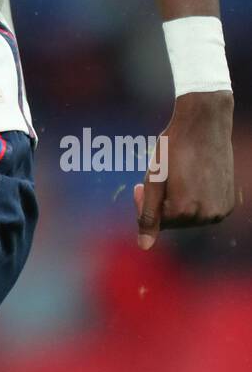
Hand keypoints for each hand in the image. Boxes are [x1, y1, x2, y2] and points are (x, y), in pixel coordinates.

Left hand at [134, 90, 233, 249]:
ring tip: (180, 176)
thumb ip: (148, 215)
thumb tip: (143, 247)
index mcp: (181, 211)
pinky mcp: (229, 203)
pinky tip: (195, 178)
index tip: (142, 183)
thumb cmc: (173, 148)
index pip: (156, 221)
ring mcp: (220, 211)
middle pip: (174, 221)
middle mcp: (204, 216)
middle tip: (161, 177)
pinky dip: (197, 199)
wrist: (204, 124)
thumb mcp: (154, 179)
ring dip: (180, 201)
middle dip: (163, 203)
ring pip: (190, 216)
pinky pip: (206, 209)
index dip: (145, 202)